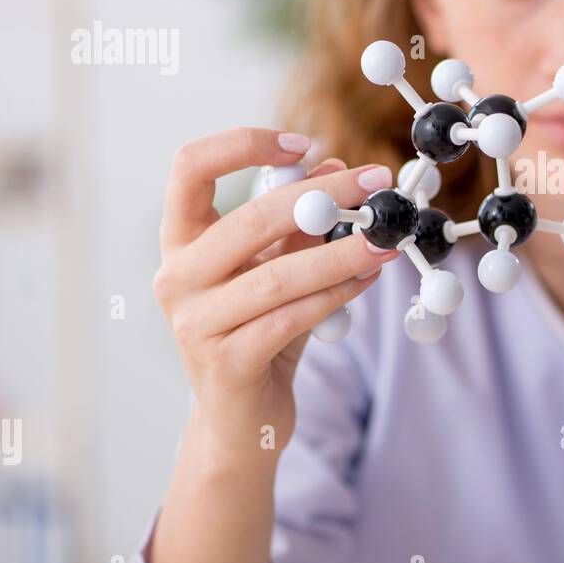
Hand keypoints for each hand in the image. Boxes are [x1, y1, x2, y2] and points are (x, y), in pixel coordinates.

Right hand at [152, 128, 398, 459]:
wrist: (243, 419)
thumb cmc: (260, 330)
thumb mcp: (276, 269)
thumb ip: (297, 224)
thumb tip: (335, 166)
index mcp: (180, 241)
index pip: (190, 167)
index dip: (242, 144)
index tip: (303, 144)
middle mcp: (176, 277)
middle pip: (250, 219)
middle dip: (322, 196)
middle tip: (377, 183)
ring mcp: (195, 323)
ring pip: (280, 275)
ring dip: (343, 252)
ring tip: (387, 238)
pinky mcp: (226, 364)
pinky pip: (293, 318)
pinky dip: (338, 294)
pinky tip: (369, 278)